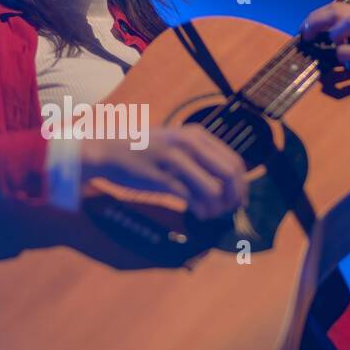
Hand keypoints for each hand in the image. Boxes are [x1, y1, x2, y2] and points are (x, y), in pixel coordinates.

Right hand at [79, 124, 248, 218]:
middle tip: (228, 211)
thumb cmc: (143, 151)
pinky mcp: (160, 178)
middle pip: (230, 175)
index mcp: (196, 135)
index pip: (234, 162)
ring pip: (214, 189)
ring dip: (217, 207)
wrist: (108, 151)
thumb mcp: (175, 143)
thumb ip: (198, 156)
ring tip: (210, 213)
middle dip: (234, 197)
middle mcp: (189, 144)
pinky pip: (192, 199)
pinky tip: (198, 214)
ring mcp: (175, 160)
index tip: (238, 200)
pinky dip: (200, 211)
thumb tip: (226, 181)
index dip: (241, 185)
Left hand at [300, 1, 349, 117]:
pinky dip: (342, 54)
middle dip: (316, 21)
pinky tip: (341, 61)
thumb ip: (344, 33)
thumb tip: (312, 29)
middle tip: (306, 36)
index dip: (316, 16)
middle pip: (340, 11)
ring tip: (331, 46)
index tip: (304, 29)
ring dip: (333, 33)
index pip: (339, 7)